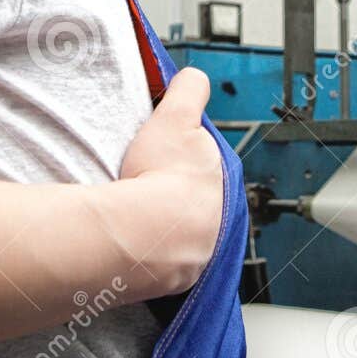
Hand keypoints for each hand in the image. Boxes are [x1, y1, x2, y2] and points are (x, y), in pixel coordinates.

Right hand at [117, 68, 221, 286]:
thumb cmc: (159, 176)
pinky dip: (150, 254)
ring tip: (134, 215)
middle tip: (145, 186)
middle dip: (175, 196)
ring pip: (182, 235)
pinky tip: (132, 241)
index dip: (185, 160)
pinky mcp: (176, 279)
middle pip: (198, 203)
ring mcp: (200, 254)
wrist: (140, 232)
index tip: (165, 160)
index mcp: (224, 182)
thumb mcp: (176, 116)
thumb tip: (193, 78)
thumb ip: (189, 90)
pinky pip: (163, 263)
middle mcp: (220, 222)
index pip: (209, 168)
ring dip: (163, 227)